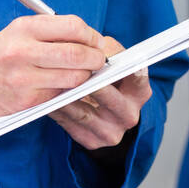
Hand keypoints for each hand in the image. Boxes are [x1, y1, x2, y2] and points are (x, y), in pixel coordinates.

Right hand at [0, 14, 109, 126]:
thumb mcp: (17, 34)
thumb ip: (50, 33)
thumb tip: (89, 39)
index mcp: (24, 27)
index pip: (72, 26)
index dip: (91, 35)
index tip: (96, 42)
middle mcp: (23, 50)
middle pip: (77, 52)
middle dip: (96, 58)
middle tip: (99, 61)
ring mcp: (25, 77)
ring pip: (74, 76)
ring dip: (86, 77)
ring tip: (85, 74)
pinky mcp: (27, 100)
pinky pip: (61, 94)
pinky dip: (69, 91)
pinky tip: (66, 87)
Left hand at [49, 35, 151, 149]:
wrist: (105, 113)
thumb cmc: (107, 80)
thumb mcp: (114, 62)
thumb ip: (108, 50)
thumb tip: (94, 46)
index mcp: (140, 92)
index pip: (137, 78)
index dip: (124, 69)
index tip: (107, 59)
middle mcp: (129, 114)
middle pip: (107, 97)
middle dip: (88, 82)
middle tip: (70, 69)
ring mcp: (111, 132)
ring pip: (84, 114)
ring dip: (66, 98)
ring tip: (51, 83)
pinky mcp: (92, 141)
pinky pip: (70, 125)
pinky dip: (58, 111)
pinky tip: (48, 99)